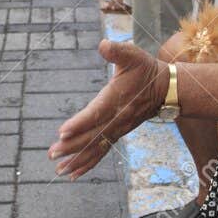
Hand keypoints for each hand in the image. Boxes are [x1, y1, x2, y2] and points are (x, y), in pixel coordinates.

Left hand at [48, 40, 166, 178]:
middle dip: (72, 146)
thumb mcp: (133, 55)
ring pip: (95, 148)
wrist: (165, 89)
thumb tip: (104, 44)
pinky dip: (88, 163)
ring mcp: (117, 129)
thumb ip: (118, 50)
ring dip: (77, 159)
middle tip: (52, 153)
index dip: (79, 123)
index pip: (95, 113)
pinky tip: (74, 173)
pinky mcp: (117, 134)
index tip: (62, 132)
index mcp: (115, 100)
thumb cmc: (146, 70)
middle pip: (92, 136)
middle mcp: (116, 119)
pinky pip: (101, 152)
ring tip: (59, 169)